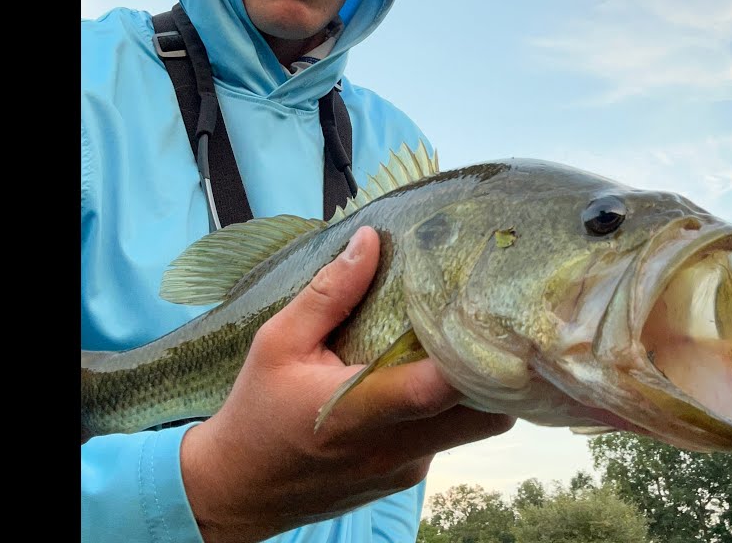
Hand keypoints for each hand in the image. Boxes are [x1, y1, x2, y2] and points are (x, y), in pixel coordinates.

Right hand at [180, 226, 515, 542]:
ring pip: (473, 427)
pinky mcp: (406, 477)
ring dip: (473, 387)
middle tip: (477, 323)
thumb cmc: (256, 411)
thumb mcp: (277, 343)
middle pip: (483, 413)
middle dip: (492, 369)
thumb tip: (370, 241)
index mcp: (354, 411)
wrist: (239, 490)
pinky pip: (448, 439)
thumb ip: (329, 294)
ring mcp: (405, 468)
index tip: (478, 309)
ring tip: (450, 345)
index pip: (432, 389)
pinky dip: (446, 408)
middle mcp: (391, 447)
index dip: (468, 353)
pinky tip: (417, 378)